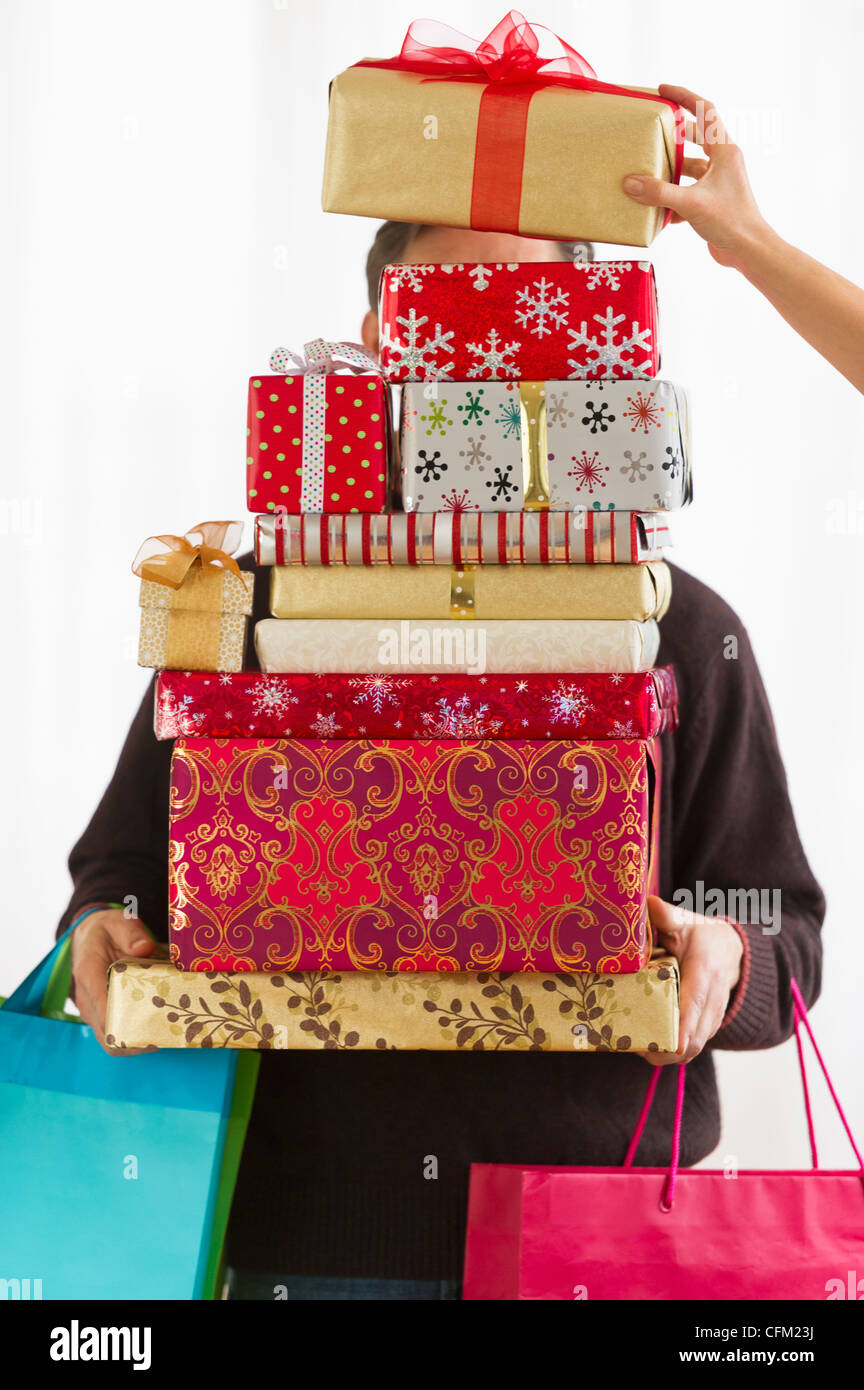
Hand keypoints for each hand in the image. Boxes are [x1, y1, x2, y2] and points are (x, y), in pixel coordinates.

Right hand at [70, 908, 155, 1054]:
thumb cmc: (106, 930)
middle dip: (137, 1039)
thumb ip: (131, 933)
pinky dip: (133, 1038)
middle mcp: (87, 998)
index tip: (152, 1025)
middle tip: (166, 1030)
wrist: (88, 936)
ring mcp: (92, 1010)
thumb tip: (145, 948)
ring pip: (111, 1041)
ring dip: (137, 1042)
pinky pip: (114, 1035)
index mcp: (89, 974)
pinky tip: (156, 1029)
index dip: (125, 1024)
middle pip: (108, 1034)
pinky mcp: (99, 1014)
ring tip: (165, 1031)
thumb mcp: (119, 922)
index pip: (102, 1008)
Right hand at [622, 85, 772, 270]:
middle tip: (650, 130)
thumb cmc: (731, 221)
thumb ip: (659, 192)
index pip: (704, 111)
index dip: (684, 97)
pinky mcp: (713, 201)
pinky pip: (688, 191)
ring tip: (647, 169)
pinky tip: (657, 208)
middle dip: (672, 133)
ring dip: (670, 168)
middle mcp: (723, 162)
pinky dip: (673, 196)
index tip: (663, 90)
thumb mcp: (692, 203)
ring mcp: (718, 182)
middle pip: (696, 136)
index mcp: (724, 150)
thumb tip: (630, 182)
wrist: (749, 250)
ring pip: (690, 166)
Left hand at [642, 895, 743, 1065]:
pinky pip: (696, 1043)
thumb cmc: (702, 934)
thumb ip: (667, 914)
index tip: (659, 1045)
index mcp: (705, 971)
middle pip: (695, 1038)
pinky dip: (677, 1050)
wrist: (733, 948)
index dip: (679, 1031)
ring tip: (640, 1048)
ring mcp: (714, 1013)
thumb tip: (646, 903)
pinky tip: (652, 1045)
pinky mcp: (711, 1023)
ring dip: (671, 1054)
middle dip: (668, 1051)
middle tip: (637, 1048)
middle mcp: (714, 997)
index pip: (694, 1007)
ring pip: (697, 1046)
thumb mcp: (686, 921)